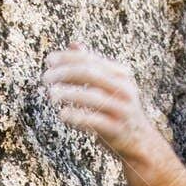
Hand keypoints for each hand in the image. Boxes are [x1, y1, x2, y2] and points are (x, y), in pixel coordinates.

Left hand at [42, 42, 155, 157]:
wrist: (140, 141)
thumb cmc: (117, 109)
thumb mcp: (109, 85)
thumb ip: (92, 65)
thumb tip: (74, 44)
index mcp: (120, 74)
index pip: (90, 60)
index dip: (68, 57)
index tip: (48, 60)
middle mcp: (123, 89)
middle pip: (90, 74)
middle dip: (65, 73)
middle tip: (45, 77)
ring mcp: (122, 109)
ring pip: (93, 97)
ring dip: (69, 93)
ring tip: (51, 94)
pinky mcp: (117, 129)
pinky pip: (95, 121)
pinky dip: (77, 117)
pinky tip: (62, 114)